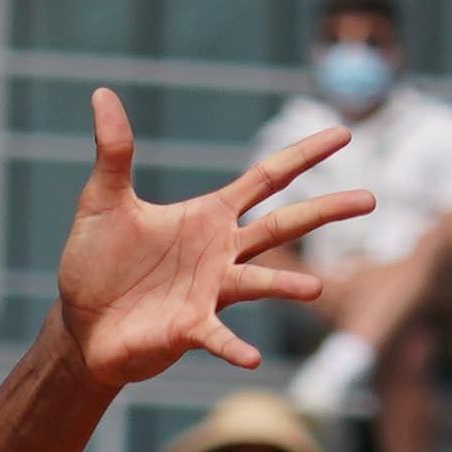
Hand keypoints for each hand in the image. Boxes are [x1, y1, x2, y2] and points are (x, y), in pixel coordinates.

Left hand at [49, 91, 355, 394]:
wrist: (81, 323)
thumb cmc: (96, 262)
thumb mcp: (103, 200)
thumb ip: (113, 151)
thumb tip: (102, 93)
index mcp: (209, 216)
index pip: (268, 178)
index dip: (304, 155)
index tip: (343, 134)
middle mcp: (220, 253)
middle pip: (284, 225)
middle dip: (326, 211)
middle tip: (371, 199)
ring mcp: (211, 292)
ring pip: (259, 282)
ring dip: (286, 286)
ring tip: (316, 289)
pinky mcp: (190, 328)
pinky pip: (219, 337)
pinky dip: (234, 347)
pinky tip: (252, 359)